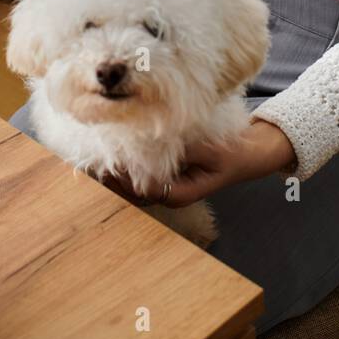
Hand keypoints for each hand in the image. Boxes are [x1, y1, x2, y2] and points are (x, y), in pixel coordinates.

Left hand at [101, 121, 295, 208]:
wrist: (252, 153)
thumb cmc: (233, 152)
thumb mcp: (208, 149)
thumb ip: (180, 150)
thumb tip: (152, 144)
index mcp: (179, 194)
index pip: (140, 189)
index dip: (120, 177)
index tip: (102, 161)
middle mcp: (170, 195)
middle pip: (130, 193)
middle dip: (109, 179)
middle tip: (86, 162)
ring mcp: (169, 188)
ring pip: (132, 188)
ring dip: (114, 176)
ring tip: (91, 161)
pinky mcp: (169, 177)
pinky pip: (141, 177)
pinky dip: (126, 169)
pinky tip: (113, 156)